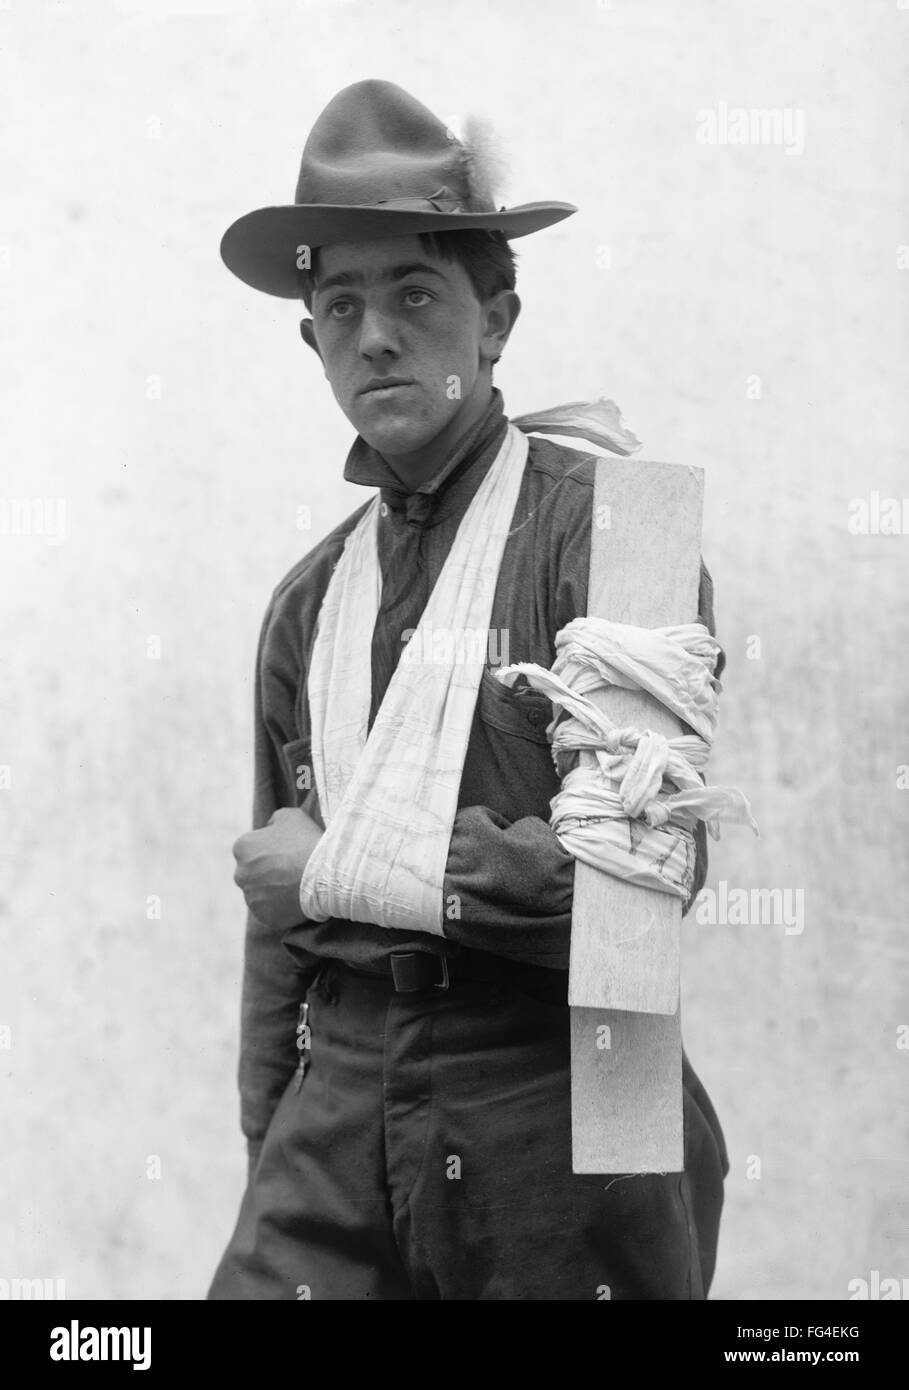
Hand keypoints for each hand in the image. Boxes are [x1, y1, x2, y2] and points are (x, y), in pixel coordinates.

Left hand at [232, 807, 322, 927]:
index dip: (271, 849)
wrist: (323, 876)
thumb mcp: (290, 816)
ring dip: (274, 890)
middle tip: (293, 869)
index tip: (288, 851)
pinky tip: (297, 899)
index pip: (252, 848)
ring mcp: (251, 899)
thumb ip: (274, 821)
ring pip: (261, 894)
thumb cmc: (307, 842)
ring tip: (298, 885)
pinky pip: (271, 912)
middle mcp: (240, 874)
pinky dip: (281, 908)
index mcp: (242, 847)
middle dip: (268, 871)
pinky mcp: (264, 917)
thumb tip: (269, 829)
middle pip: (254, 872)